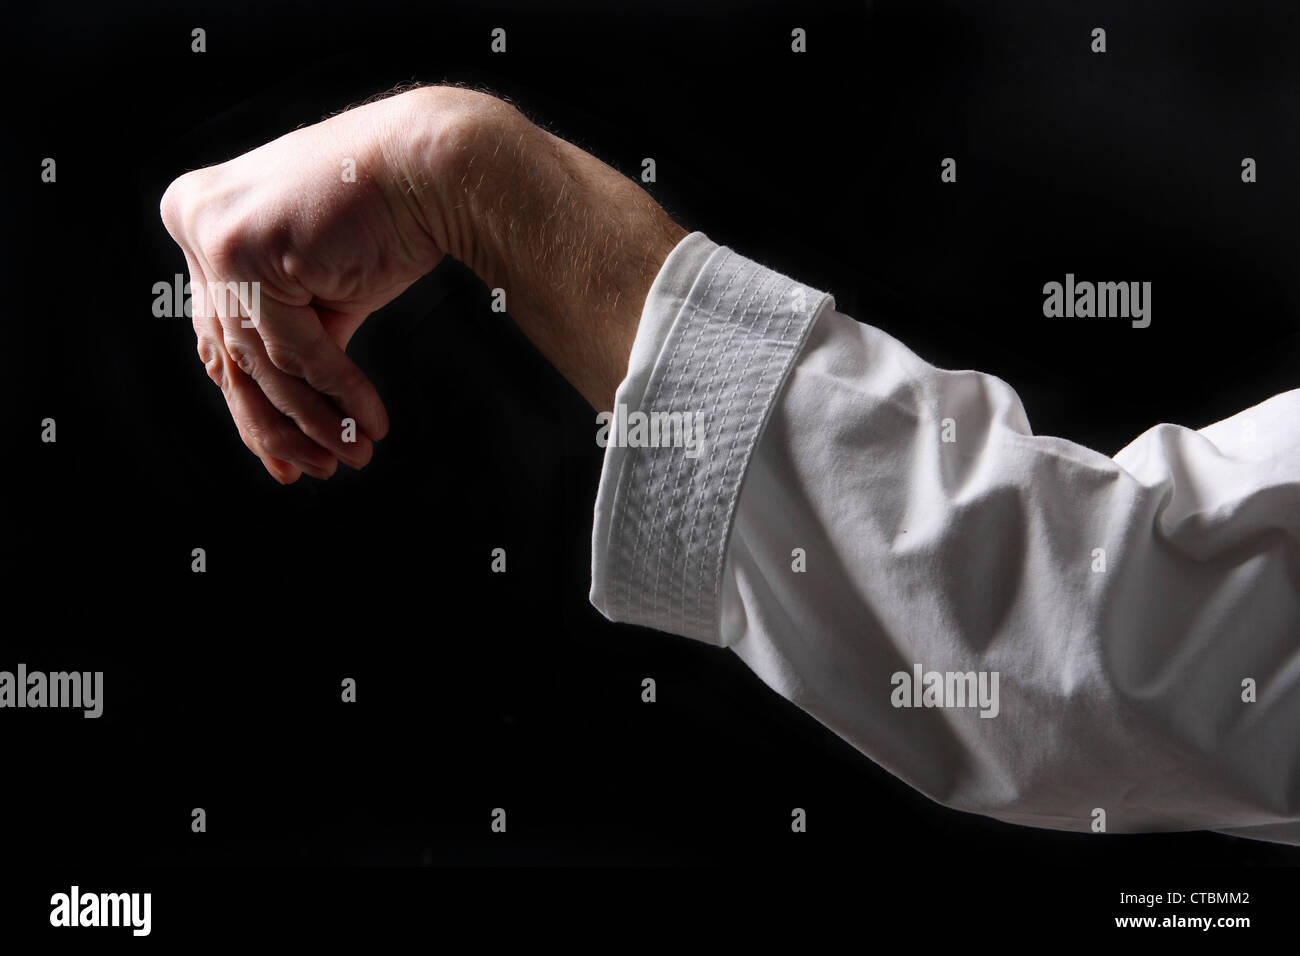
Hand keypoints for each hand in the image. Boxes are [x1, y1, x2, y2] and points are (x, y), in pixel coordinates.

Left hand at [161, 85, 685, 481]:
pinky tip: (371, 424)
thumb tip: (283, 416)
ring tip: (354, 456)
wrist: (434, 167)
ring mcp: (212, 232)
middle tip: (319, 470)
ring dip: (316, 420)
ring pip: (266, 362)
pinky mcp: (243, 249)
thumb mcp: (322, 287)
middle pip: (235, 354)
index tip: (289, 462)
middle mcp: (194, 222)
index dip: (256, 410)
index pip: (220, 335)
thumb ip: (292, 336)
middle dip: (282, 426)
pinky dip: (338, 394)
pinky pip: (296, 351)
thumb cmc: (388, 218)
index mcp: (202, 219)